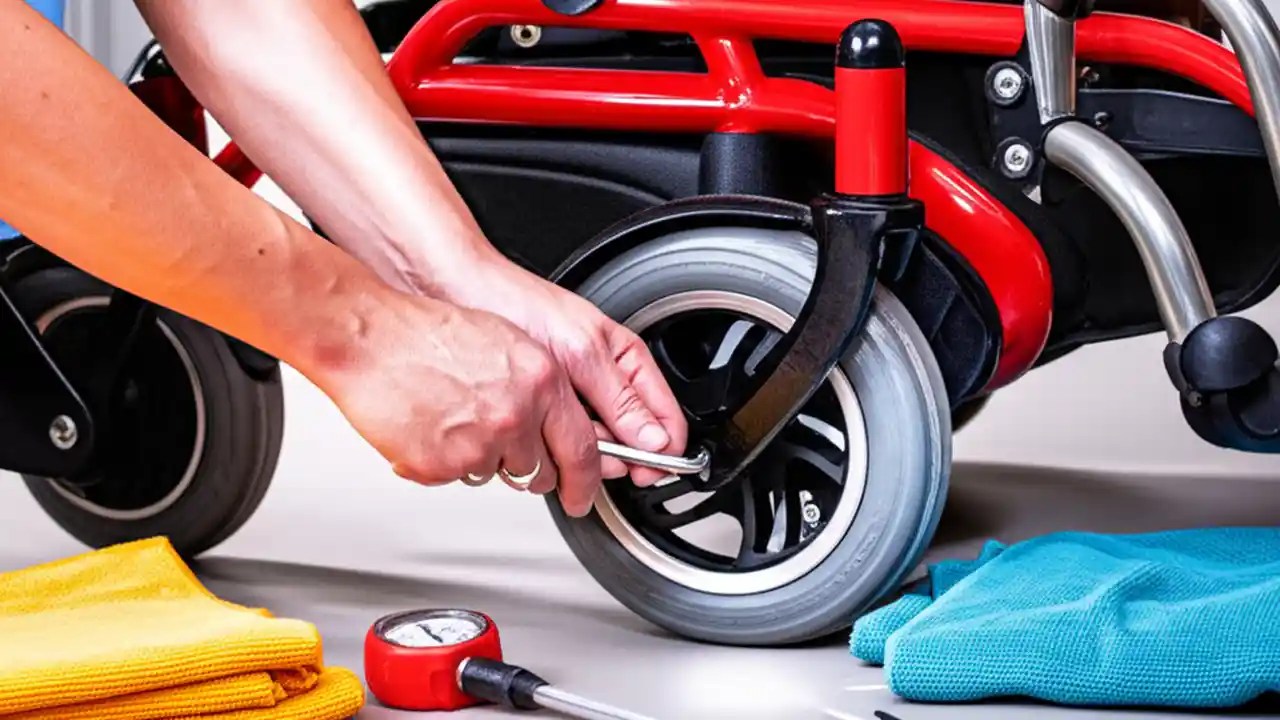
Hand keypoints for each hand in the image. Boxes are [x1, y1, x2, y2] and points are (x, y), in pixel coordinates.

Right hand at [312, 289, 604, 516]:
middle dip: (528, 470)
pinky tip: (428, 427)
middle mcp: (518, 414)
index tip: (583, 495)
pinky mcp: (443, 465)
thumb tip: (556, 420)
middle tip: (502, 450)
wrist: (370, 338)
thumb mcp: (506, 344)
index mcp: (542, 380)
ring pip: (496, 474)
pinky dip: (443, 462)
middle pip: (541, 472)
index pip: (583, 449)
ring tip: (452, 418)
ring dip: (480, 458)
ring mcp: (481, 443)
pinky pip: (455, 478)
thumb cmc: (428, 334)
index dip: (586, 481)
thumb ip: (539, 387)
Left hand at [432, 253, 688, 487]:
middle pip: (628, 443)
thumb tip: (655, 441)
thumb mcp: (581, 352)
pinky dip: (549, 448)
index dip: (660, 453)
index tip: (643, 474)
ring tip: (552, 432)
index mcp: (628, 362)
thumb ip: (620, 398)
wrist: (462, 294)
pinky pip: (558, 443)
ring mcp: (574, 399)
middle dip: (609, 454)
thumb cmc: (519, 303)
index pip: (664, 421)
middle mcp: (605, 384)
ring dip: (576, 452)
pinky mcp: (544, 410)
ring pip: (592, 447)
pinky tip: (533, 436)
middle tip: (583, 444)